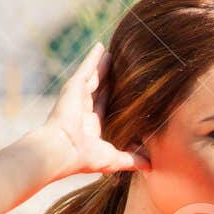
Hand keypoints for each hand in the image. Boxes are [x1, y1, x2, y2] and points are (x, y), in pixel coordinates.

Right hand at [37, 43, 141, 178]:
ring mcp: (78, 96)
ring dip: (103, 65)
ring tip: (113, 53)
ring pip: (94, 76)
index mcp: (91, 125)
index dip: (115, 98)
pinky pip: (87, 68)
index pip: (105, 107)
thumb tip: (151, 167)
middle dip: (109, 78)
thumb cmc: (84, 158)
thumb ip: (132, 159)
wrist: (62, 150)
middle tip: (122, 66)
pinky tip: (101, 46)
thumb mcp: (114, 159)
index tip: (126, 91)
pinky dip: (93, 57)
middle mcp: (83, 109)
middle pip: (100, 88)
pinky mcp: (74, 87)